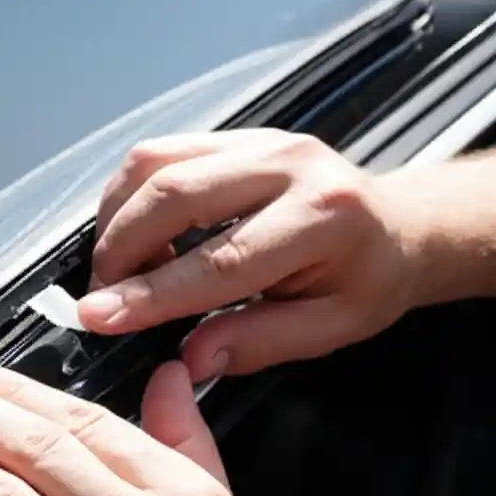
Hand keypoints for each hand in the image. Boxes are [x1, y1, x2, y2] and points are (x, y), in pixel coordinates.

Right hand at [77, 128, 422, 380]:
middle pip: (173, 195)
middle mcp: (287, 163)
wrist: (397, 225)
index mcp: (323, 217)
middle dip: (120, 251)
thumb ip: (259, 342)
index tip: (99, 317)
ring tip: (118, 270)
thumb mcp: (331, 328)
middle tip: (102, 299)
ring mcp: (257, 139)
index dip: (151, 293)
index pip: (218, 260)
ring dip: (116, 219)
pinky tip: (134, 236)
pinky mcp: (233, 135)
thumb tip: (191, 360)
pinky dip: (128, 197)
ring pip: (153, 163)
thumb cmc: (367, 281)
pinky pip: (158, 152)